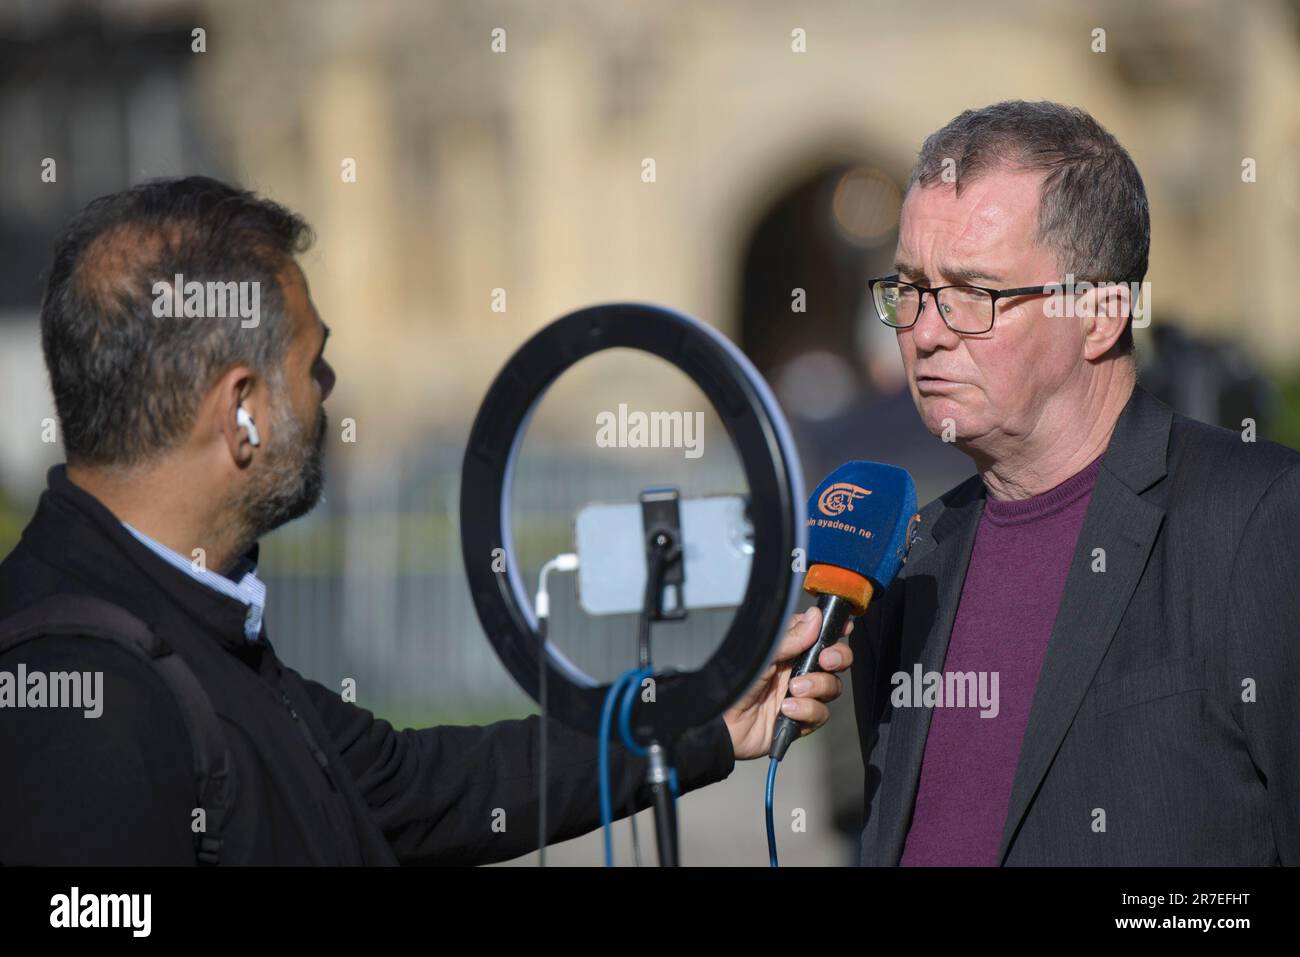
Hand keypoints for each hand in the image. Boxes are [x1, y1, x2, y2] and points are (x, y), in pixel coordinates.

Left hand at [722, 606, 853, 760]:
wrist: (723, 725)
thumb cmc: (734, 684)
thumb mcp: (763, 656)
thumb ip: (790, 639)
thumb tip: (815, 616)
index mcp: (789, 650)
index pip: (819, 634)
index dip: (834, 629)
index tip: (844, 627)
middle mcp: (798, 670)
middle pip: (835, 660)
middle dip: (838, 657)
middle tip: (826, 659)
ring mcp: (802, 695)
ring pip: (832, 686)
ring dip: (818, 686)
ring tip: (794, 689)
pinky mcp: (801, 719)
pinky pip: (820, 713)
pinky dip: (807, 710)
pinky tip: (787, 709)